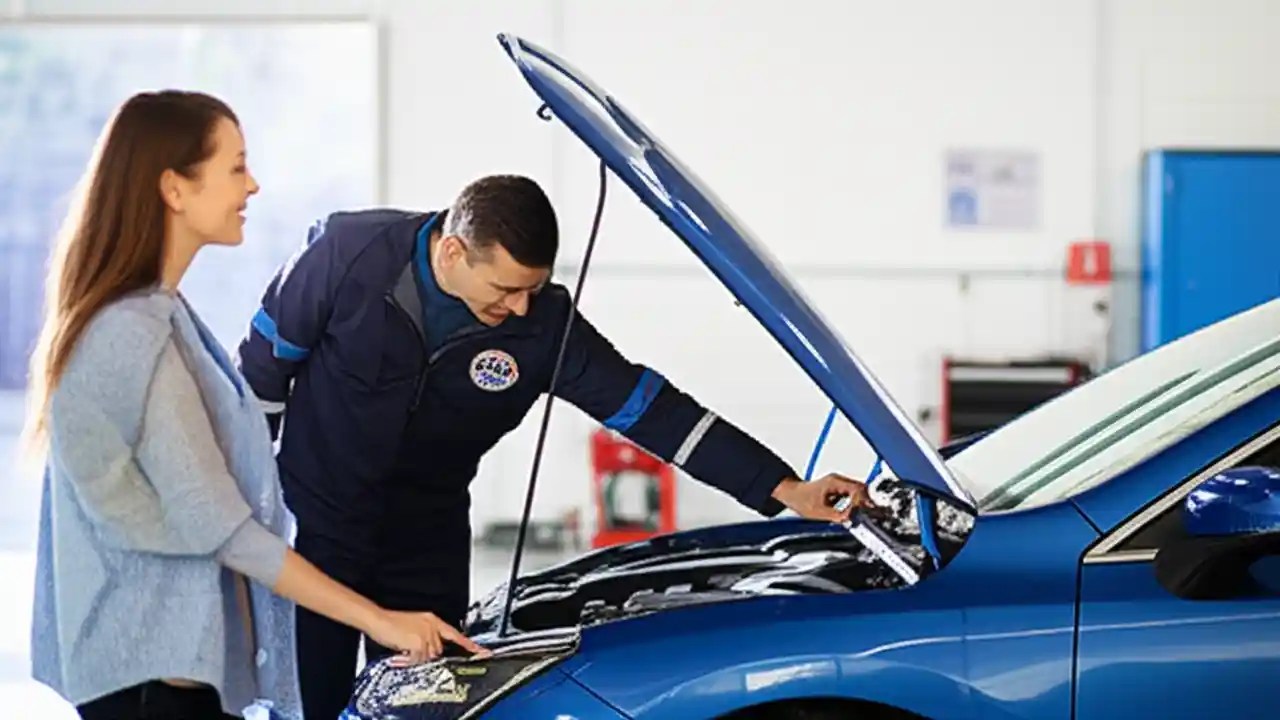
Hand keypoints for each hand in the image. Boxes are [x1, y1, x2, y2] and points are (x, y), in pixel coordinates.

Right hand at [366, 609, 489, 666]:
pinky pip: (419, 660)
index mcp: (433, 620)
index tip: (481, 651)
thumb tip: (431, 652)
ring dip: (417, 658)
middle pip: (439, 651)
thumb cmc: (391, 624)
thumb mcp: (413, 627)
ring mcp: (426, 634)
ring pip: (429, 657)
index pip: (455, 634)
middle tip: (411, 652)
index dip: (469, 644)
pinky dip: (410, 660)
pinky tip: (402, 652)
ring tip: (404, 649)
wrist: (377, 619)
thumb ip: (426, 637)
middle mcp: (432, 626)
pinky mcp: (419, 642)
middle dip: (427, 655)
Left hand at [771, 473, 876, 522]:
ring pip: (858, 491)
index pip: (857, 489)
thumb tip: (850, 519)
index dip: (863, 502)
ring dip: (861, 502)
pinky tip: (854, 511)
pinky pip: (852, 494)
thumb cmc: (800, 499)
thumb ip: (837, 515)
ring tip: (863, 514)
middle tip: (869, 515)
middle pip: (861, 489)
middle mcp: (838, 480)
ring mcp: (838, 484)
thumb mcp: (819, 512)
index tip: (865, 513)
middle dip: (866, 502)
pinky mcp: (837, 489)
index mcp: (834, 482)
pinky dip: (856, 503)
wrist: (791, 494)